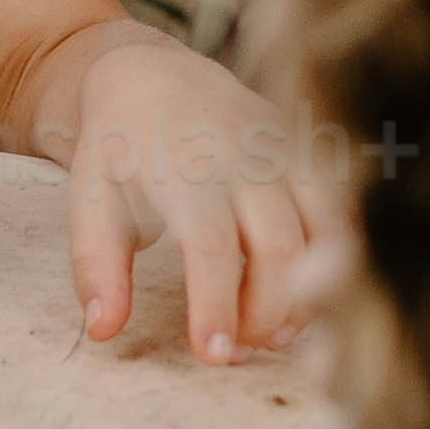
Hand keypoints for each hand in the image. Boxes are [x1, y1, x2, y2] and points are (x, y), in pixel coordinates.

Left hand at [55, 23, 315, 365]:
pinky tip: (304, 295)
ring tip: (279, 334)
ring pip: (322, 230)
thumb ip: (97, 267)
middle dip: (266, 311)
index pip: (211, 247)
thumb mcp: (89, 202)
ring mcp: (285, 152)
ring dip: (308, 292)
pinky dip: (333, 261)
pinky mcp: (309, 154)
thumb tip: (104, 331)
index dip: (217, 306)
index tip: (215, 355)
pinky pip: (341, 213)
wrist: (153, 73)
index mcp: (184, 168)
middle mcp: (244, 156)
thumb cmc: (118, 151)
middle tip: (240, 352)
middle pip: (277, 246)